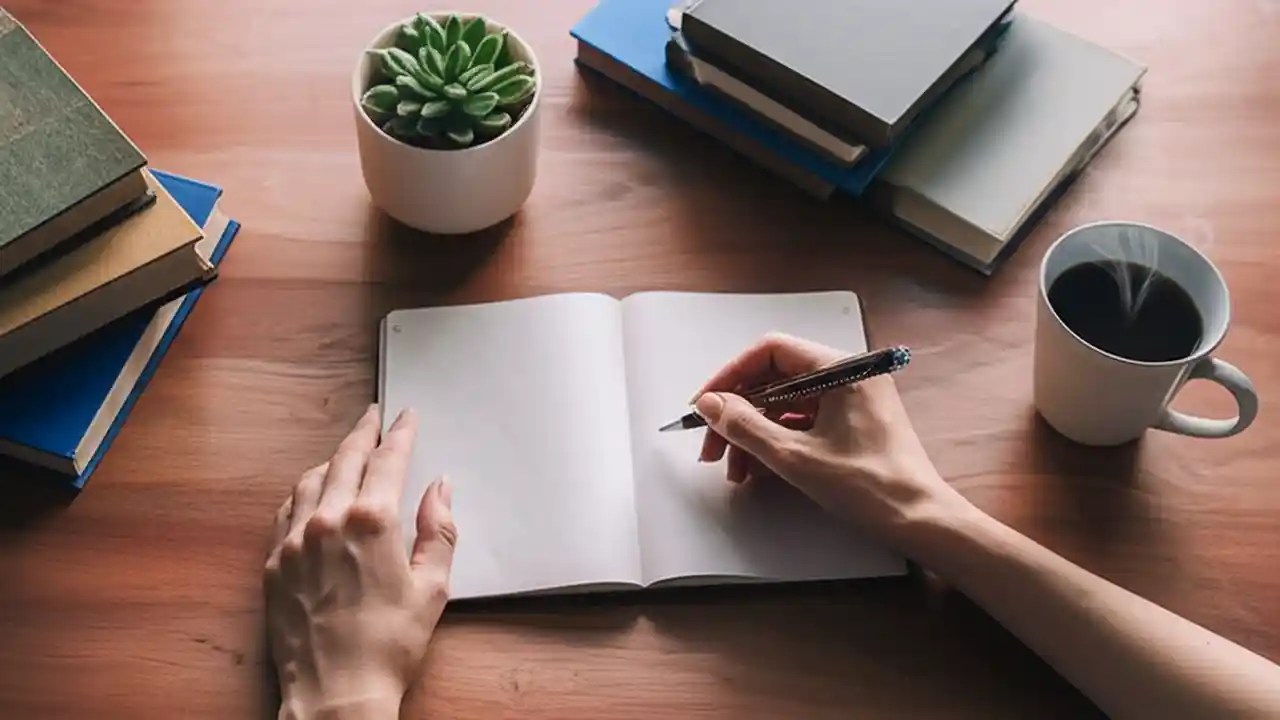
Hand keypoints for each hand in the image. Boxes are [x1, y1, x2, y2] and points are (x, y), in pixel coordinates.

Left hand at [264, 405, 456, 719]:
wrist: (335, 693)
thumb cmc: (389, 645)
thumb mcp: (433, 588)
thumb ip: (440, 531)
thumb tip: (441, 490)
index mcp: (371, 522)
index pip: (388, 459)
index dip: (400, 433)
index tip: (406, 416)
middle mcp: (327, 521)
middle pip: (345, 458)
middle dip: (362, 433)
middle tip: (373, 418)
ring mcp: (294, 541)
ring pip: (310, 480)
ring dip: (331, 460)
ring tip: (345, 453)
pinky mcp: (273, 565)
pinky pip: (285, 512)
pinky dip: (302, 494)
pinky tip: (311, 496)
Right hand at [692, 333, 974, 553]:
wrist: (920, 520)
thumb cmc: (872, 487)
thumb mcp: (795, 457)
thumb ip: (745, 426)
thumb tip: (710, 404)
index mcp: (841, 368)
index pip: (770, 351)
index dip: (730, 376)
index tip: (706, 405)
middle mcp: (847, 375)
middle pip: (774, 380)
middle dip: (738, 414)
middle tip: (711, 446)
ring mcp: (850, 400)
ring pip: (784, 405)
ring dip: (753, 433)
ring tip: (734, 469)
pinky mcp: (851, 424)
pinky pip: (802, 422)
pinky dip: (776, 442)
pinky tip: (757, 469)